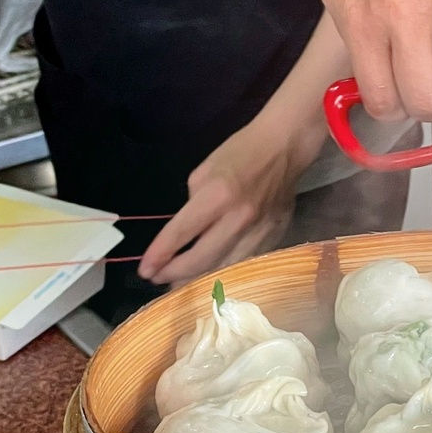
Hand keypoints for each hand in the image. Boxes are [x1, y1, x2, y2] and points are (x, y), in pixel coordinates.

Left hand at [137, 118, 313, 286]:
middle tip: (159, 279)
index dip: (161, 254)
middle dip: (176, 273)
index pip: (182, 233)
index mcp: (218, 196)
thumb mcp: (204, 172)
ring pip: (226, 268)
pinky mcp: (275, 236)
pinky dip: (228, 271)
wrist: (285, 147)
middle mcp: (239, 219)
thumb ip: (194, 205)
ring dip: (201, 280)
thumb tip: (191, 231)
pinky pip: (247, 262)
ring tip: (181, 285)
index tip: (146, 270)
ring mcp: (260, 231)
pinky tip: (215, 275)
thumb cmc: (241, 151)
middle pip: (203, 259)